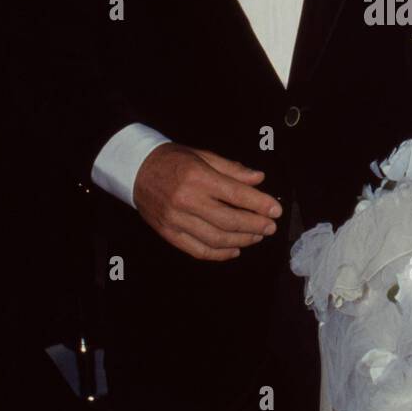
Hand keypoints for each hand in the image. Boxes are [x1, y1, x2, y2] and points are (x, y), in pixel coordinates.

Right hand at [133, 143, 282, 260]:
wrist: (135, 169)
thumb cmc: (172, 160)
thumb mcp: (203, 156)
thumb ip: (232, 169)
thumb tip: (258, 179)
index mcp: (198, 177)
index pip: (236, 195)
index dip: (260, 204)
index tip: (276, 210)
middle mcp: (187, 200)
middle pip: (229, 220)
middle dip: (255, 225)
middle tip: (270, 227)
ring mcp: (176, 220)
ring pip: (216, 238)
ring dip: (241, 240)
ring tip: (256, 237)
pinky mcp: (168, 233)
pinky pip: (198, 250)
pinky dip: (219, 254)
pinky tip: (234, 250)